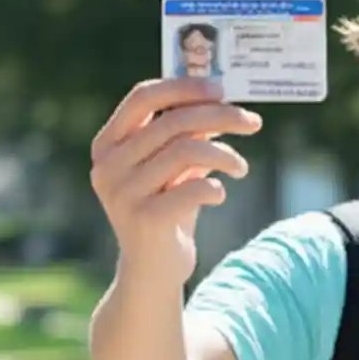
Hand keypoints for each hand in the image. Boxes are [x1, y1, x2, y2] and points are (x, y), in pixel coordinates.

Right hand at [90, 78, 261, 285]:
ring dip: (225, 155)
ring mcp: (123, 194)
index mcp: (107, 144)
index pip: (142, 96)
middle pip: (173, 121)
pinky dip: (215, 187)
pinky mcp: (144, 220)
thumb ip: (186, 133)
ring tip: (241, 167)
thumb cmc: (165, 209)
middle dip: (221, 116)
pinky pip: (194, 188)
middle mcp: (108, 166)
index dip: (184, 87)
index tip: (221, 89)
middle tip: (252, 122)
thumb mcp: (173, 167)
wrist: (152, 271)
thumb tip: (220, 97)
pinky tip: (219, 195)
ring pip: (187, 151)